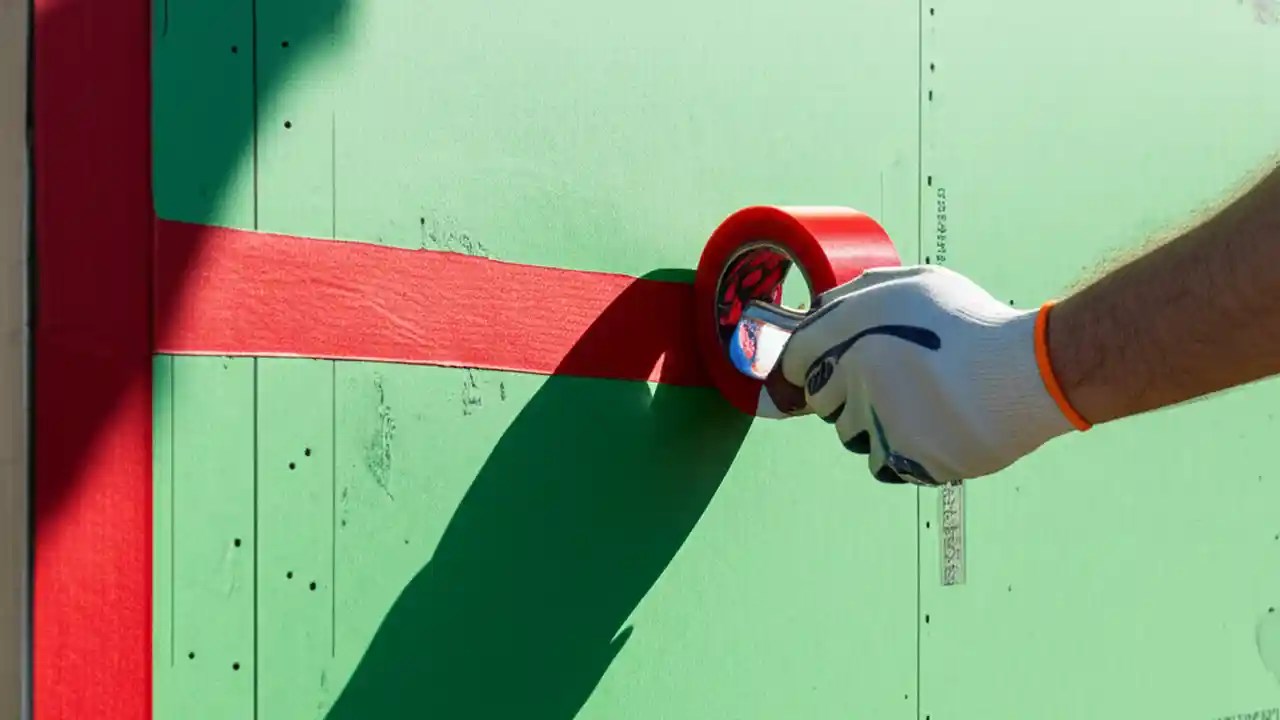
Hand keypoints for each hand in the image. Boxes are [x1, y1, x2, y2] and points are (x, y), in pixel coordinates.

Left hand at [772, 265, 1079, 485]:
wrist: (1029, 372)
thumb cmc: (973, 323)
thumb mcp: (915, 284)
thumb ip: (858, 293)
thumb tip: (819, 308)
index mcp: (852, 332)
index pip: (794, 361)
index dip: (807, 365)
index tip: (823, 370)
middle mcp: (856, 378)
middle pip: (822, 402)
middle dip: (844, 395)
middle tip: (891, 383)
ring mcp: (879, 422)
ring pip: (851, 435)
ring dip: (873, 425)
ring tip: (921, 405)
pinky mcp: (904, 459)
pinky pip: (883, 463)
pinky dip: (901, 453)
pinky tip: (933, 430)